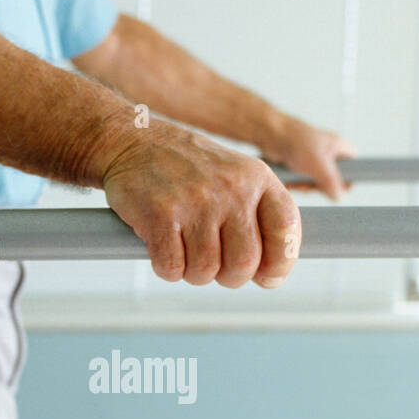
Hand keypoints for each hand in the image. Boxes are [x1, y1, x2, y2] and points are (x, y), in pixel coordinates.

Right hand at [101, 122, 300, 289]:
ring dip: (193, 273)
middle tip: (214, 264)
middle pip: (245, 263)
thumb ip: (257, 219)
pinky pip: (172, 268)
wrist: (132, 142)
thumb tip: (271, 276)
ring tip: (184, 249)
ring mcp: (196, 201)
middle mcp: (231, 188)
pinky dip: (167, 269)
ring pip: (206, 271)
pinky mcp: (162, 215)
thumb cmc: (185, 169)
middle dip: (229, 276)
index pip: (286, 229)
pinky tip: (163, 248)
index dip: (280, 263)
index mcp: (257, 178)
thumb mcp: (234, 177)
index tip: (267, 277)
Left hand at [258, 114, 356, 201]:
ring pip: (316, 182)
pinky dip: (296, 183)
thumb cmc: (296, 142)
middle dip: (320, 186)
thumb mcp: (319, 166)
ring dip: (305, 186)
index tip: (340, 187)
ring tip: (298, 180)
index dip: (349, 177)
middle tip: (312, 184)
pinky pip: (302, 180)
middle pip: (333, 179)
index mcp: (338, 147)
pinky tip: (289, 179)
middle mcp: (327, 152)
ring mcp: (312, 159)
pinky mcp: (298, 164)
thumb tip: (339, 197)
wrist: (270, 135)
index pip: (354, 164)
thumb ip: (332, 183)